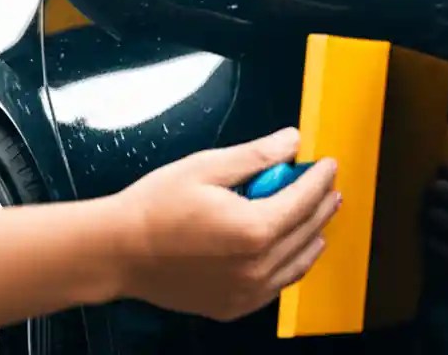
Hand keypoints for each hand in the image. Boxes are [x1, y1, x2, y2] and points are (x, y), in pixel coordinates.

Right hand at [111, 128, 339, 321]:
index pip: (304, 199)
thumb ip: (256, 156)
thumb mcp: (207, 168)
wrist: (119, 252)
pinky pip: (278, 284)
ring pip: (298, 261)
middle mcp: (257, 266)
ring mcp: (248, 291)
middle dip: (321, 203)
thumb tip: (291, 141)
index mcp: (254, 229)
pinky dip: (291, 263)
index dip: (319, 178)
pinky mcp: (235, 306)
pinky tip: (292, 249)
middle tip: (327, 186)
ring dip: (312, 234)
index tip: (327, 164)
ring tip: (317, 215)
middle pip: (307, 230)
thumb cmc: (156, 206)